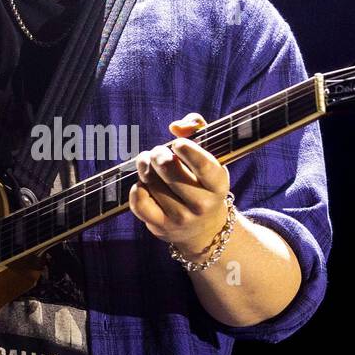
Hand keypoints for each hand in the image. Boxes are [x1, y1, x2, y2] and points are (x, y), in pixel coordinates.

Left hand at [128, 113, 231, 256]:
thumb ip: (197, 129)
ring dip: (145, 167)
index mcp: (218, 184)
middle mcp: (202, 204)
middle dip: (157, 154)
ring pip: (150, 183)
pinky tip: (143, 183)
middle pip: (169, 170)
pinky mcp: (161, 227)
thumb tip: (175, 127)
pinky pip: (139, 203)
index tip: (178, 143)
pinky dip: (136, 188)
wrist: (205, 228)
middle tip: (158, 151)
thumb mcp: (211, 155)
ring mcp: (181, 218)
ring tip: (148, 163)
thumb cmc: (204, 181)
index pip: (204, 166)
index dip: (189, 151)